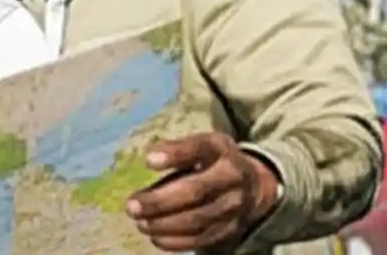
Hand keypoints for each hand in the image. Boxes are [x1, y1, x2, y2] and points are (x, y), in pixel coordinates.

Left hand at [126, 132, 279, 251]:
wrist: (255, 186)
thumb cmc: (216, 161)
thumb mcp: (203, 145)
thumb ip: (179, 150)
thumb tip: (150, 161)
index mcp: (221, 150)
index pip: (198, 149)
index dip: (174, 154)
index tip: (148, 160)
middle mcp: (232, 178)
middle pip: (196, 191)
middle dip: (160, 201)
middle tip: (132, 206)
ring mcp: (233, 207)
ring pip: (197, 220)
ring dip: (164, 224)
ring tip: (140, 222)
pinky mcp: (229, 229)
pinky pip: (201, 239)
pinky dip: (175, 241)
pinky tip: (154, 236)